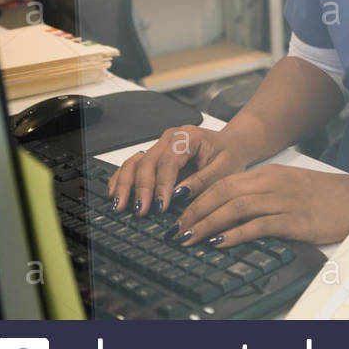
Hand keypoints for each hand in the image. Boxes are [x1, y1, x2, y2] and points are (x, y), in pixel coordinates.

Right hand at [106, 125, 253, 217]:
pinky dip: (122, 180)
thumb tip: (178, 195)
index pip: (169, 162)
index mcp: (188, 137)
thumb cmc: (230, 155)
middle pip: (147, 162)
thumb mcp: (225, 169)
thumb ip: (203, 181)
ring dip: (125, 185)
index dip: (162, 185)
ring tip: (120, 206)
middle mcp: (170, 138)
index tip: (160, 206)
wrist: (232, 145)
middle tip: (139, 211)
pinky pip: (133, 165)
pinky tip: (116, 195)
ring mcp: (159, 146)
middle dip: (141, 189)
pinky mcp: (154, 156)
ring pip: (135, 162)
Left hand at [167, 165, 348, 247]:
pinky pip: (259, 225)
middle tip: (177, 229)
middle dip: (195, 211)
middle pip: (223, 192)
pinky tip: (220, 243)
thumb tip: (236, 210)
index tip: (181, 214)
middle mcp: (274, 183)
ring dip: (208, 223)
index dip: (198, 198)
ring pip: (235, 207)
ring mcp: (285, 201)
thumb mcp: (293, 186)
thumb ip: (266, 193)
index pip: (225, 181)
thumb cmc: (330, 196)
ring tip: (190, 238)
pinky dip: (235, 234)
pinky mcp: (296, 219)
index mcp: (272, 174)